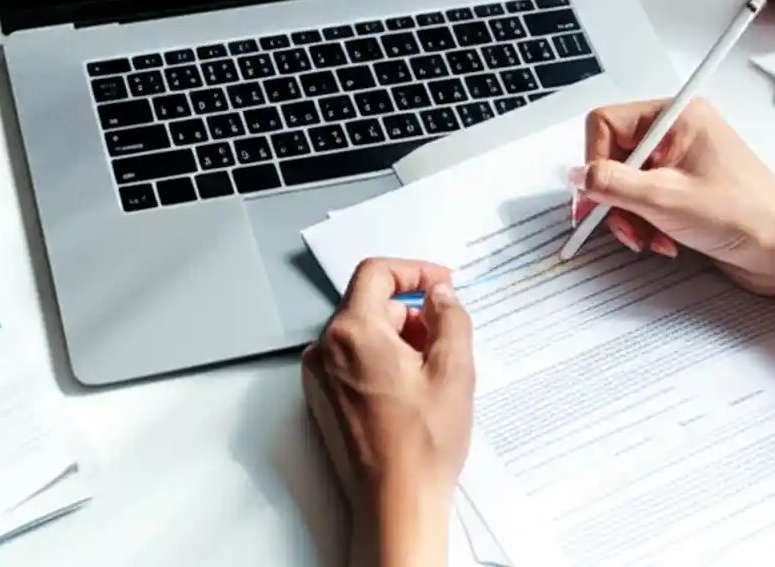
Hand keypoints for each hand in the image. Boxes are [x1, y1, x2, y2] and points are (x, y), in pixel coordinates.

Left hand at [302, 258, 474, 565]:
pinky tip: (409, 392)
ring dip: (398, 340)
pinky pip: (352, 362)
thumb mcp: (455, 370)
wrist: (394, 503)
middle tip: (445, 339)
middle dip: (411, 313)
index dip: (414, 271)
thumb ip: (451, 318)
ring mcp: (319, 378)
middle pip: (370, 305)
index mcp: (353, 333)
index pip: (376, 273)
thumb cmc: (420, 446)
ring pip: (362, 334)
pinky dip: (381, 363)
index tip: (441, 285)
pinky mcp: (322, 401)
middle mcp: (326, 351)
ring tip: (430, 374)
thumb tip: (441, 296)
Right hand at [574, 98, 774, 293]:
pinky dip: (646, 225)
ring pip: (626, 184)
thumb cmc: (744, 215)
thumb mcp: (665, 199)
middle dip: (615, 199)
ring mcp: (681, 162)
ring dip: (630, 217)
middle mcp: (677, 133)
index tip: (595, 198)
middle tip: (624, 227)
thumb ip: (612, 183)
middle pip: (613, 157)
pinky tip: (663, 242)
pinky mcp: (684, 189)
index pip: (606, 124)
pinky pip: (644, 201)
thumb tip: (577, 176)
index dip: (595, 162)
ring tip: (649, 239)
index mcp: (677, 116)